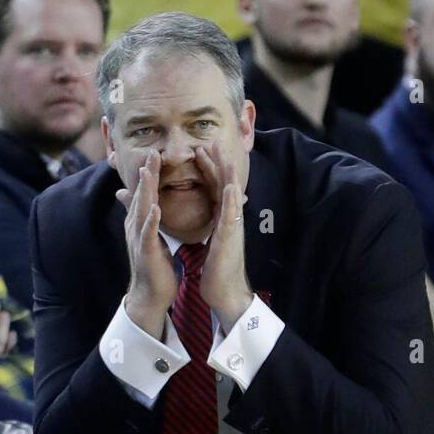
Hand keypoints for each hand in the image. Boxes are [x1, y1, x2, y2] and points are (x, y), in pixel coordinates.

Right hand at [117, 150, 177, 337]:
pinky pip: (147, 233)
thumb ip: (148, 220)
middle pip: (141, 195)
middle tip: (152, 152)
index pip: (146, 193)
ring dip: (145, 190)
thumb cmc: (154, 267)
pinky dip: (150, 220)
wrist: (150, 295)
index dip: (150, 174)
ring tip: (148, 170)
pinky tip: (154, 207)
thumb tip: (148, 207)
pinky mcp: (145, 252)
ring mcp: (139, 239)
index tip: (155, 153)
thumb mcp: (151, 238)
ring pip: (141, 209)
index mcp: (141, 223)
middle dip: (146, 173)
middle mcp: (136, 227)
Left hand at [195, 142, 253, 330]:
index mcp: (222, 219)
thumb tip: (208, 218)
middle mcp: (229, 219)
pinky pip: (231, 216)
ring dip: (227, 174)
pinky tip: (230, 186)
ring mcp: (232, 228)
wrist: (225, 292)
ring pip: (231, 195)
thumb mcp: (210, 242)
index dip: (209, 168)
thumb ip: (210, 226)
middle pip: (223, 184)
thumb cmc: (217, 270)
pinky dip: (231, 200)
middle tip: (211, 140)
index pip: (215, 188)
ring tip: (223, 154)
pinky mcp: (231, 239)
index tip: (201, 149)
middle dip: (218, 163)